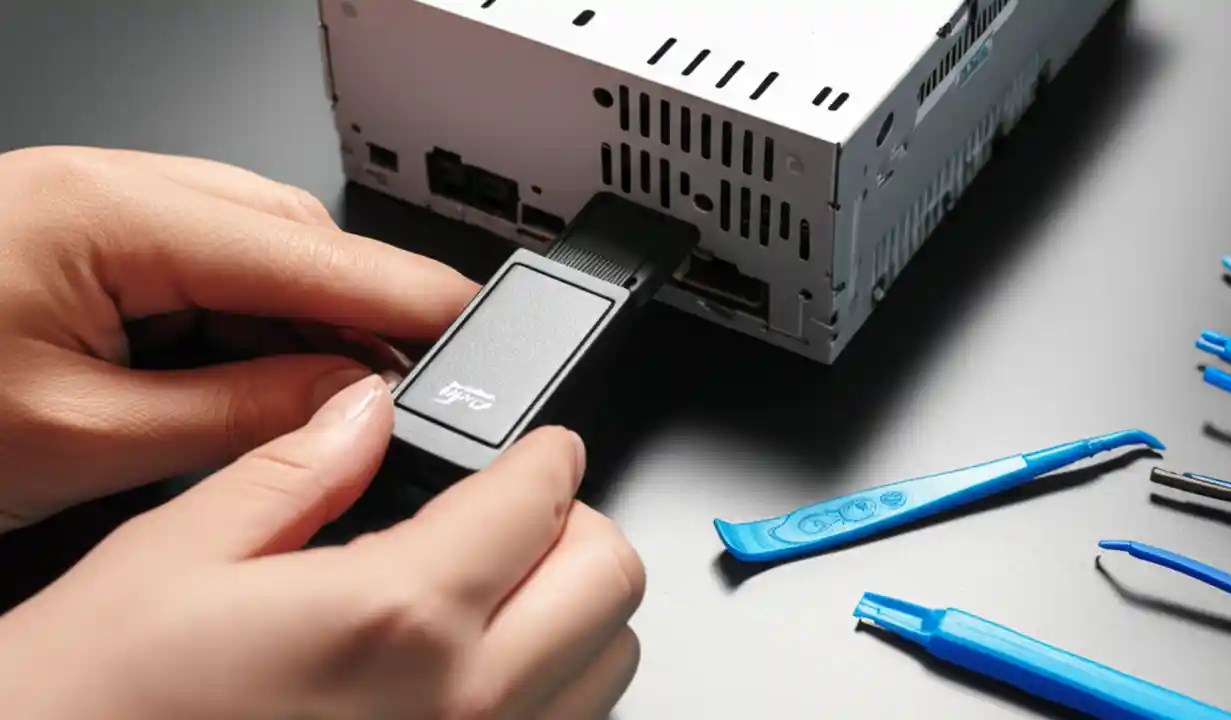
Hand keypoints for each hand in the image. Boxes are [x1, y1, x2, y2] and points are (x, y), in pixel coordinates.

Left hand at [0, 145, 477, 529]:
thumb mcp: (80, 435)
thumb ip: (235, 414)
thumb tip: (350, 401)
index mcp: (103, 214)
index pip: (306, 251)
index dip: (406, 294)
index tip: (477, 327)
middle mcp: (109, 190)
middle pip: (293, 239)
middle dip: (359, 314)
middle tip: (408, 390)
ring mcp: (100, 210)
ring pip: (257, 256)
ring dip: (304, 325)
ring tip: (337, 401)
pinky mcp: (93, 241)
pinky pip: (209, 272)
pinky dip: (251, 327)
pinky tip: (271, 380)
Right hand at [0, 376, 644, 718]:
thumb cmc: (83, 719)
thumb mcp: (170, 563)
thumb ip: (291, 472)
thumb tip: (360, 412)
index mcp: (393, 619)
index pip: (542, 498)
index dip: (545, 453)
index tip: (536, 448)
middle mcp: (460, 710)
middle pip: (610, 582)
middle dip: (574, 528)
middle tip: (515, 516)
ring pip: (607, 665)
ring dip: (569, 612)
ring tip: (488, 595)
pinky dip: (546, 687)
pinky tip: (465, 671)